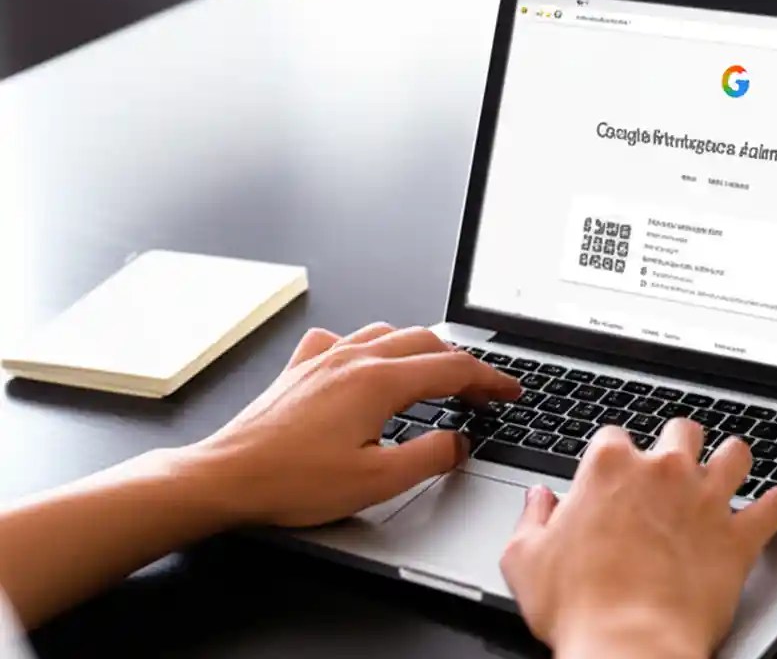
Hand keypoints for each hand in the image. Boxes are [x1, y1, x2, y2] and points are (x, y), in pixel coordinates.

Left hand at [176, 323, 520, 526]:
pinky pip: (345, 340)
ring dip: (422, 349)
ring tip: (437, 372)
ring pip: (388, 334)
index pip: (453, 369)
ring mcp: (325, 359)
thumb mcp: (378, 481)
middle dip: (463, 364)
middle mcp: (353, 359)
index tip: (509, 391)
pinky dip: (370, 346)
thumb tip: (458, 443)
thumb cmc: (292, 481)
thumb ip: (430, 457)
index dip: (490, 380)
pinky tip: (367, 363)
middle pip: (426, 343)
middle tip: (482, 390)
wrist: (227, 477)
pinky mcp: (301, 369)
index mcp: (378, 382)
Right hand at [500, 419, 776, 658]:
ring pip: (734, 454)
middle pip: (681, 430)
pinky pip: (773, 509)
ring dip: (733, 458)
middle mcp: (663, 472)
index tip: (612, 472)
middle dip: (678, 441)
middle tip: (674, 460)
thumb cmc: (578, 606)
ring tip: (732, 463)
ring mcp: (706, 501)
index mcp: (609, 469)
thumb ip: (532, 520)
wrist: (630, 644)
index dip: (612, 455)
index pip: (613, 437)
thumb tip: (538, 501)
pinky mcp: (738, 537)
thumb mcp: (525, 560)